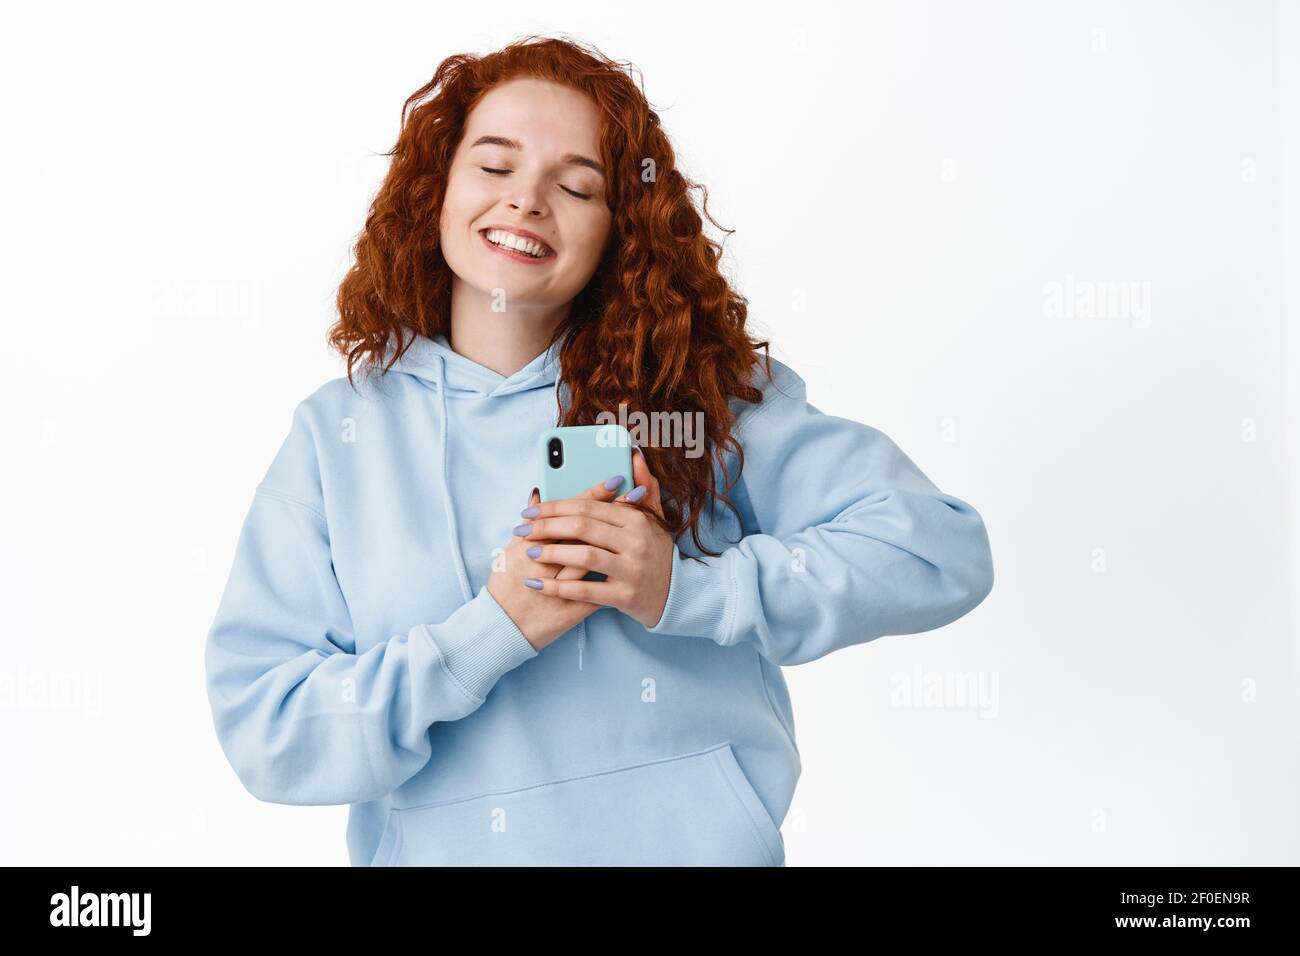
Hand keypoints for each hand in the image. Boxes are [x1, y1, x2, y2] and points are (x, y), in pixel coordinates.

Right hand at [487, 474, 630, 650]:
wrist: (500, 629)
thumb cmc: (505, 586)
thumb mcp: (509, 553)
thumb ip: (528, 523)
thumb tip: (537, 493)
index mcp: (528, 547)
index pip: (565, 514)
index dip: (591, 495)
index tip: (615, 480)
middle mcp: (543, 566)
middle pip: (583, 532)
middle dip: (610, 510)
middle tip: (635, 490)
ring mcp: (557, 591)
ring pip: (591, 561)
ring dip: (617, 543)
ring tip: (640, 526)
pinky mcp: (567, 614)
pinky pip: (594, 596)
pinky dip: (611, 581)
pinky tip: (630, 567)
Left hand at [510, 447, 673, 628]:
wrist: (678, 596)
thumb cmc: (657, 554)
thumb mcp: (655, 519)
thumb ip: (645, 487)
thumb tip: (635, 454)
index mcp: (637, 519)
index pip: (589, 506)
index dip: (556, 506)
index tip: (530, 511)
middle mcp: (636, 542)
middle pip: (583, 527)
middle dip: (547, 527)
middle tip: (521, 530)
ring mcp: (632, 570)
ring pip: (584, 557)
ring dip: (552, 553)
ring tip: (529, 552)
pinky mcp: (626, 596)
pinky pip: (586, 591)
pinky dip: (558, 588)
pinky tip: (538, 584)